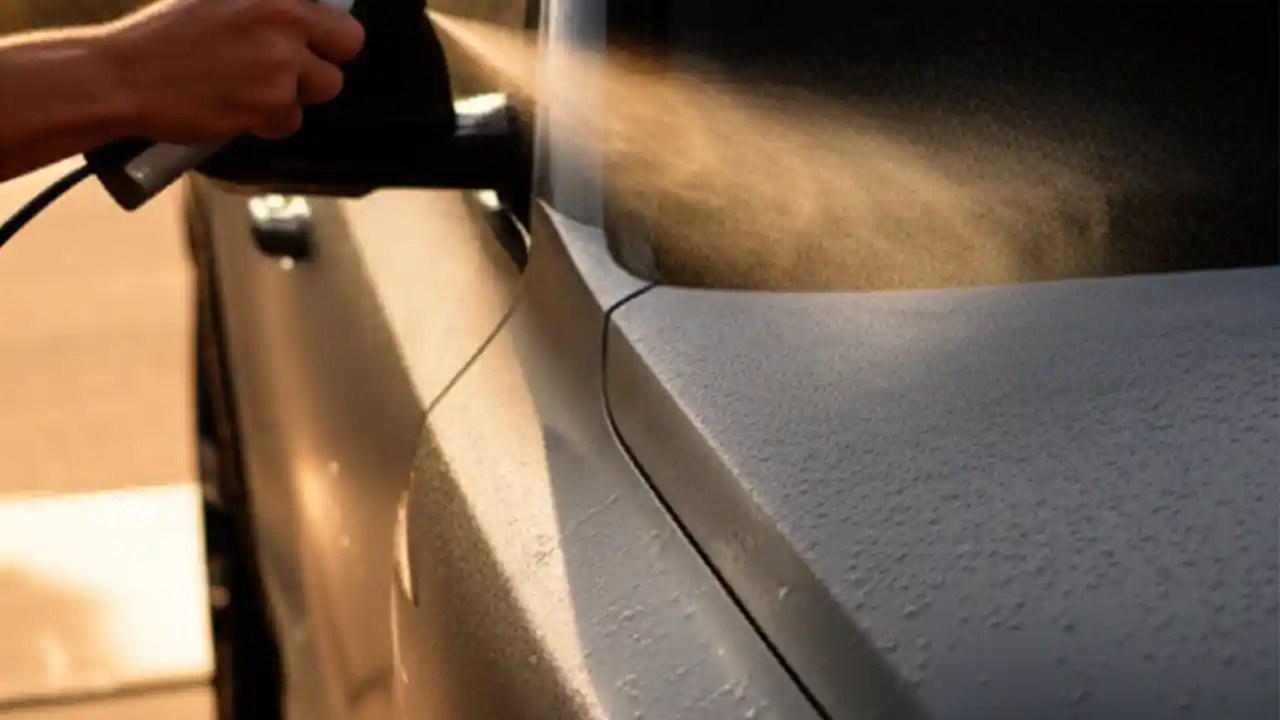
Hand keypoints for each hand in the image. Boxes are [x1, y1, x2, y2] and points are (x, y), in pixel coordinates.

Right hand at [99, 0, 364, 141]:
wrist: (123, 77)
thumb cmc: (163, 37)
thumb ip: (265, 8)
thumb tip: (305, 15)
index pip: (339, 13)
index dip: (330, 31)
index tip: (317, 40)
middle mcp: (283, 22)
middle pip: (348, 46)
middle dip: (325, 58)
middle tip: (293, 69)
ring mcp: (279, 65)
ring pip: (321, 89)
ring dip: (294, 94)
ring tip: (249, 88)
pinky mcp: (268, 104)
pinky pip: (290, 120)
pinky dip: (268, 121)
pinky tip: (235, 107)